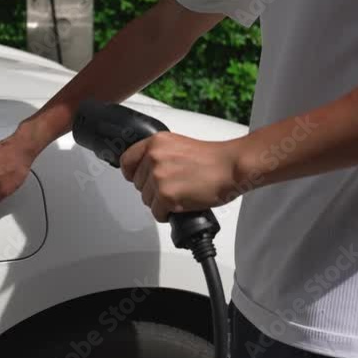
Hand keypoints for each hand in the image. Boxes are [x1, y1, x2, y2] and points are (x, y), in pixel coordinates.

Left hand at [119, 131, 242, 221]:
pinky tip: (180, 206)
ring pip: (147, 200)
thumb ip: (160, 155)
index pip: (126, 160)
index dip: (131, 173)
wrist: (231, 167)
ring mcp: (158, 177)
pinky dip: (167, 214)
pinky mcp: (166, 196)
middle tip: (173, 187)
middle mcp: (153, 158)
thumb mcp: (179, 146)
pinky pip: (157, 213)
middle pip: (137, 184)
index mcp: (156, 143)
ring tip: (180, 195)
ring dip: (161, 202)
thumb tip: (147, 171)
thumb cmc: (213, 159)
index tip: (135, 178)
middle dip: (152, 190)